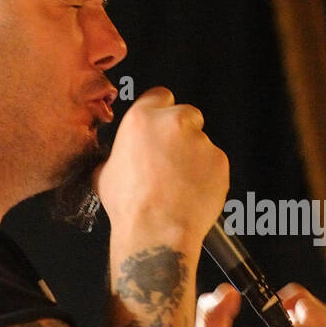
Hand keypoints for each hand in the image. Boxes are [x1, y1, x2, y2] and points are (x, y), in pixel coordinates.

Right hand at [94, 87, 227, 247]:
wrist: (157, 230)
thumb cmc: (131, 206)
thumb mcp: (105, 174)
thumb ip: (117, 157)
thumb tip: (119, 162)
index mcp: (141, 119)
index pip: (159, 96)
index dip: (161, 110)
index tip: (161, 125)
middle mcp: (173, 124)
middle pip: (186, 114)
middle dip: (182, 132)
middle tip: (173, 158)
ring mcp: (200, 141)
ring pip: (202, 141)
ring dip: (195, 157)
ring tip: (181, 183)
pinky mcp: (220, 160)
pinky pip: (215, 163)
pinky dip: (209, 175)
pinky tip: (193, 192)